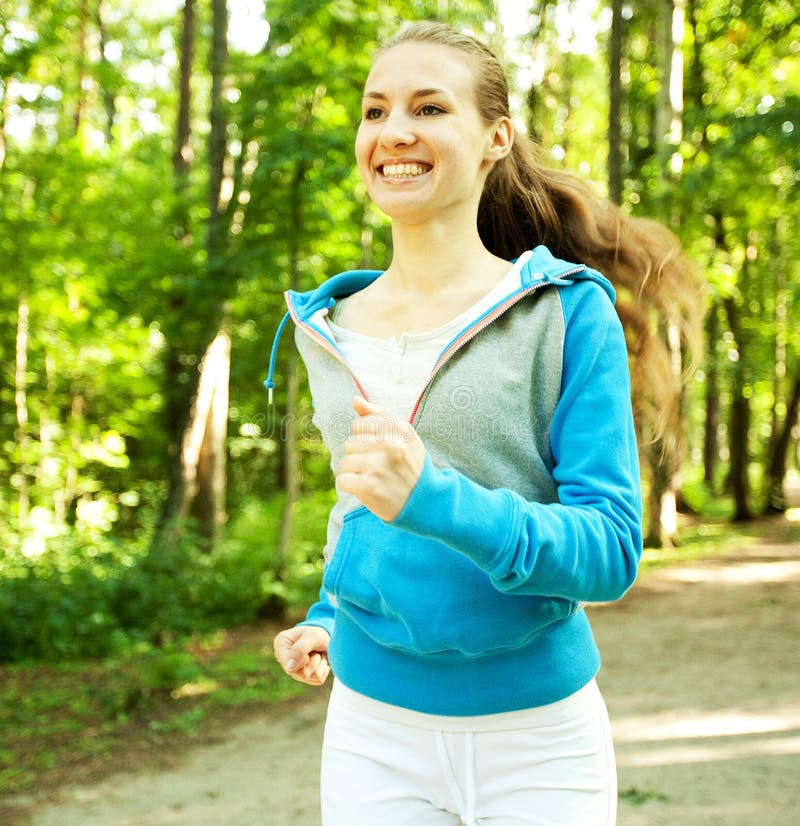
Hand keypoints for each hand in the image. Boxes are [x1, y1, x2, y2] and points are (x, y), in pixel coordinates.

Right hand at [273, 625, 330, 685]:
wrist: (326, 636)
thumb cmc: (316, 634)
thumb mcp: (311, 636)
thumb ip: (300, 649)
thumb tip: (289, 668)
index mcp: (280, 646)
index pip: (288, 665)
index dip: (302, 661)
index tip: (308, 654)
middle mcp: (285, 661)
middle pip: (300, 674)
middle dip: (313, 661)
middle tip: (315, 651)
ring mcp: (294, 671)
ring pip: (310, 677)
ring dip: (319, 664)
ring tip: (317, 654)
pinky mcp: (306, 677)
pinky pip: (318, 679)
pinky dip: (323, 669)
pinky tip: (321, 660)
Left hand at [337, 396, 426, 520]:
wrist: (425, 501)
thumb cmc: (410, 465)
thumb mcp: (403, 435)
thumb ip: (379, 415)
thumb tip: (355, 399)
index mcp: (398, 428)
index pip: (360, 424)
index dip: (366, 439)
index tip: (381, 451)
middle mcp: (389, 444)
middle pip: (350, 443)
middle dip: (360, 457)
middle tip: (379, 468)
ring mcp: (378, 465)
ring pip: (345, 462)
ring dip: (355, 473)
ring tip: (374, 478)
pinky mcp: (369, 486)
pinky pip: (343, 480)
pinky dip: (350, 487)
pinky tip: (365, 489)